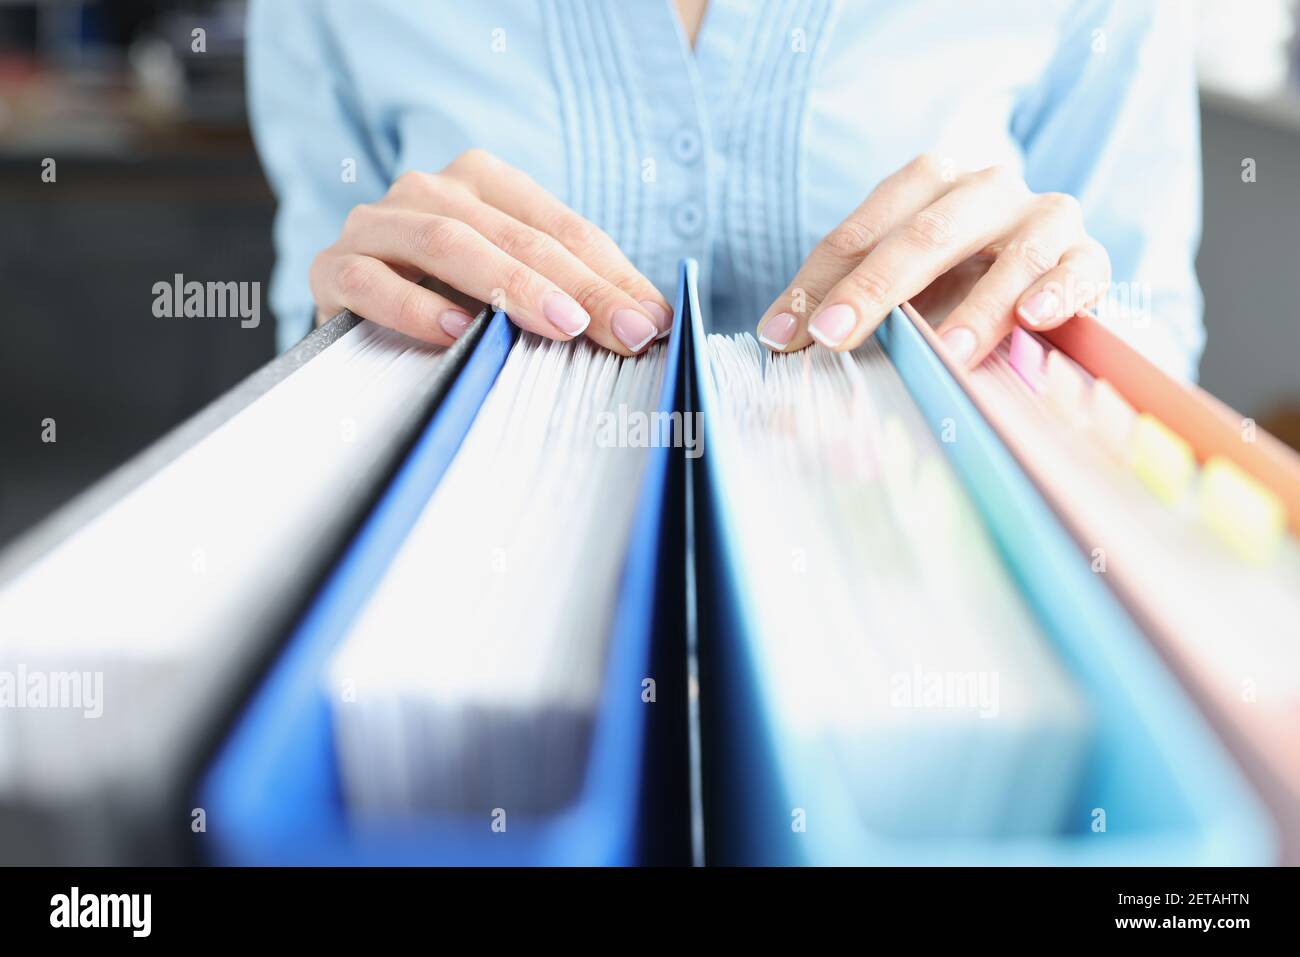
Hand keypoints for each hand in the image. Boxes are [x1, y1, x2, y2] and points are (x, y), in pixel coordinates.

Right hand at [311, 149, 671, 353]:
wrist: (351, 308)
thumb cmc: (447, 296)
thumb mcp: (515, 283)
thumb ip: (575, 291)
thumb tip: (650, 319)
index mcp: (481, 180)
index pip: (559, 225)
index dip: (609, 274)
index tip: (648, 321)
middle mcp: (428, 190)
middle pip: (514, 235)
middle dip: (576, 287)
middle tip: (621, 331)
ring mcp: (376, 225)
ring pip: (448, 244)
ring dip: (510, 287)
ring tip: (560, 326)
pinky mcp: (335, 268)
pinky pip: (376, 283)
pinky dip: (419, 308)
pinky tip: (460, 333)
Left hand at [755, 154, 1109, 366]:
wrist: (1042, 269)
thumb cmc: (951, 276)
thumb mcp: (893, 279)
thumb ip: (839, 298)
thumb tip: (777, 337)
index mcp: (928, 183)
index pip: (865, 229)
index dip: (820, 282)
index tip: (787, 335)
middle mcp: (986, 189)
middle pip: (929, 233)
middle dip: (875, 288)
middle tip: (834, 336)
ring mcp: (1045, 217)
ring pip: (1014, 254)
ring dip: (979, 306)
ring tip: (946, 351)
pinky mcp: (1087, 255)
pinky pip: (1082, 269)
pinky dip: (1060, 292)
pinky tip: (1035, 318)